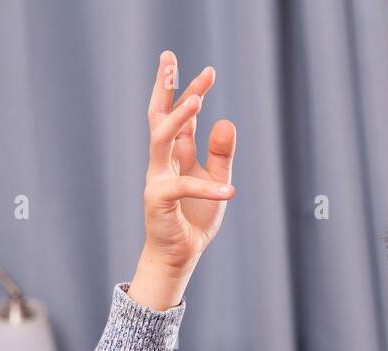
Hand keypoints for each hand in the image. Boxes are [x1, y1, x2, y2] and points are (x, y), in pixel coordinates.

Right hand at [129, 50, 237, 311]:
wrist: (180, 254)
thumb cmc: (194, 217)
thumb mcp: (216, 180)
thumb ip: (220, 154)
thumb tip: (225, 121)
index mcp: (176, 153)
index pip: (181, 115)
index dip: (191, 92)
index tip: (208, 71)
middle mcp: (162, 161)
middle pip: (159, 116)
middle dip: (165, 87)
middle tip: (169, 59)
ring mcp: (157, 178)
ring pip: (161, 139)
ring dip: (179, 118)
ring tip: (198, 100)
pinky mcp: (158, 200)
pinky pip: (183, 187)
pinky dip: (207, 188)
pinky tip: (230, 190)